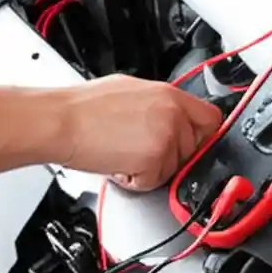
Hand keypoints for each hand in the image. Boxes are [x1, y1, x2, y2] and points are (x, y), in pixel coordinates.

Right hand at [51, 75, 223, 191]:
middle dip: (170, 154)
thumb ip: (160, 104)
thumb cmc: (84, 107)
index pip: (211, 119)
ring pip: (174, 167)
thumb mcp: (133, 90)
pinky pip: (154, 182)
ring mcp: (166, 139)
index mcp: (170, 95)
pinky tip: (118, 163)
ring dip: (152, 168)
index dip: (201, 134)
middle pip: (192, 148)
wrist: (61, 122)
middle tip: (140, 148)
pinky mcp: (153, 161)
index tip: (191, 141)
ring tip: (124, 152)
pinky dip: (136, 180)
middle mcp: (173, 115)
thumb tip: (172, 114)